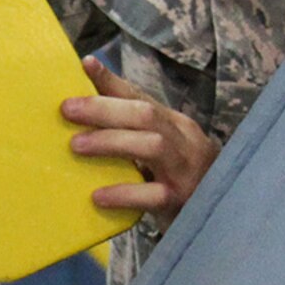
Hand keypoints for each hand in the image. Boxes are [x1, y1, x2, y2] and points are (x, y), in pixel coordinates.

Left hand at [62, 57, 220, 225]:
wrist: (217, 219)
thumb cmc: (176, 179)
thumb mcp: (159, 149)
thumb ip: (130, 128)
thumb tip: (86, 102)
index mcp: (176, 124)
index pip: (142, 97)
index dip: (113, 82)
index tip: (86, 65)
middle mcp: (184, 141)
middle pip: (146, 115)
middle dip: (105, 109)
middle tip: (68, 109)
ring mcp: (185, 171)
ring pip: (152, 146)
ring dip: (111, 142)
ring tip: (76, 145)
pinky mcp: (181, 202)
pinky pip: (153, 195)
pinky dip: (124, 193)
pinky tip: (98, 195)